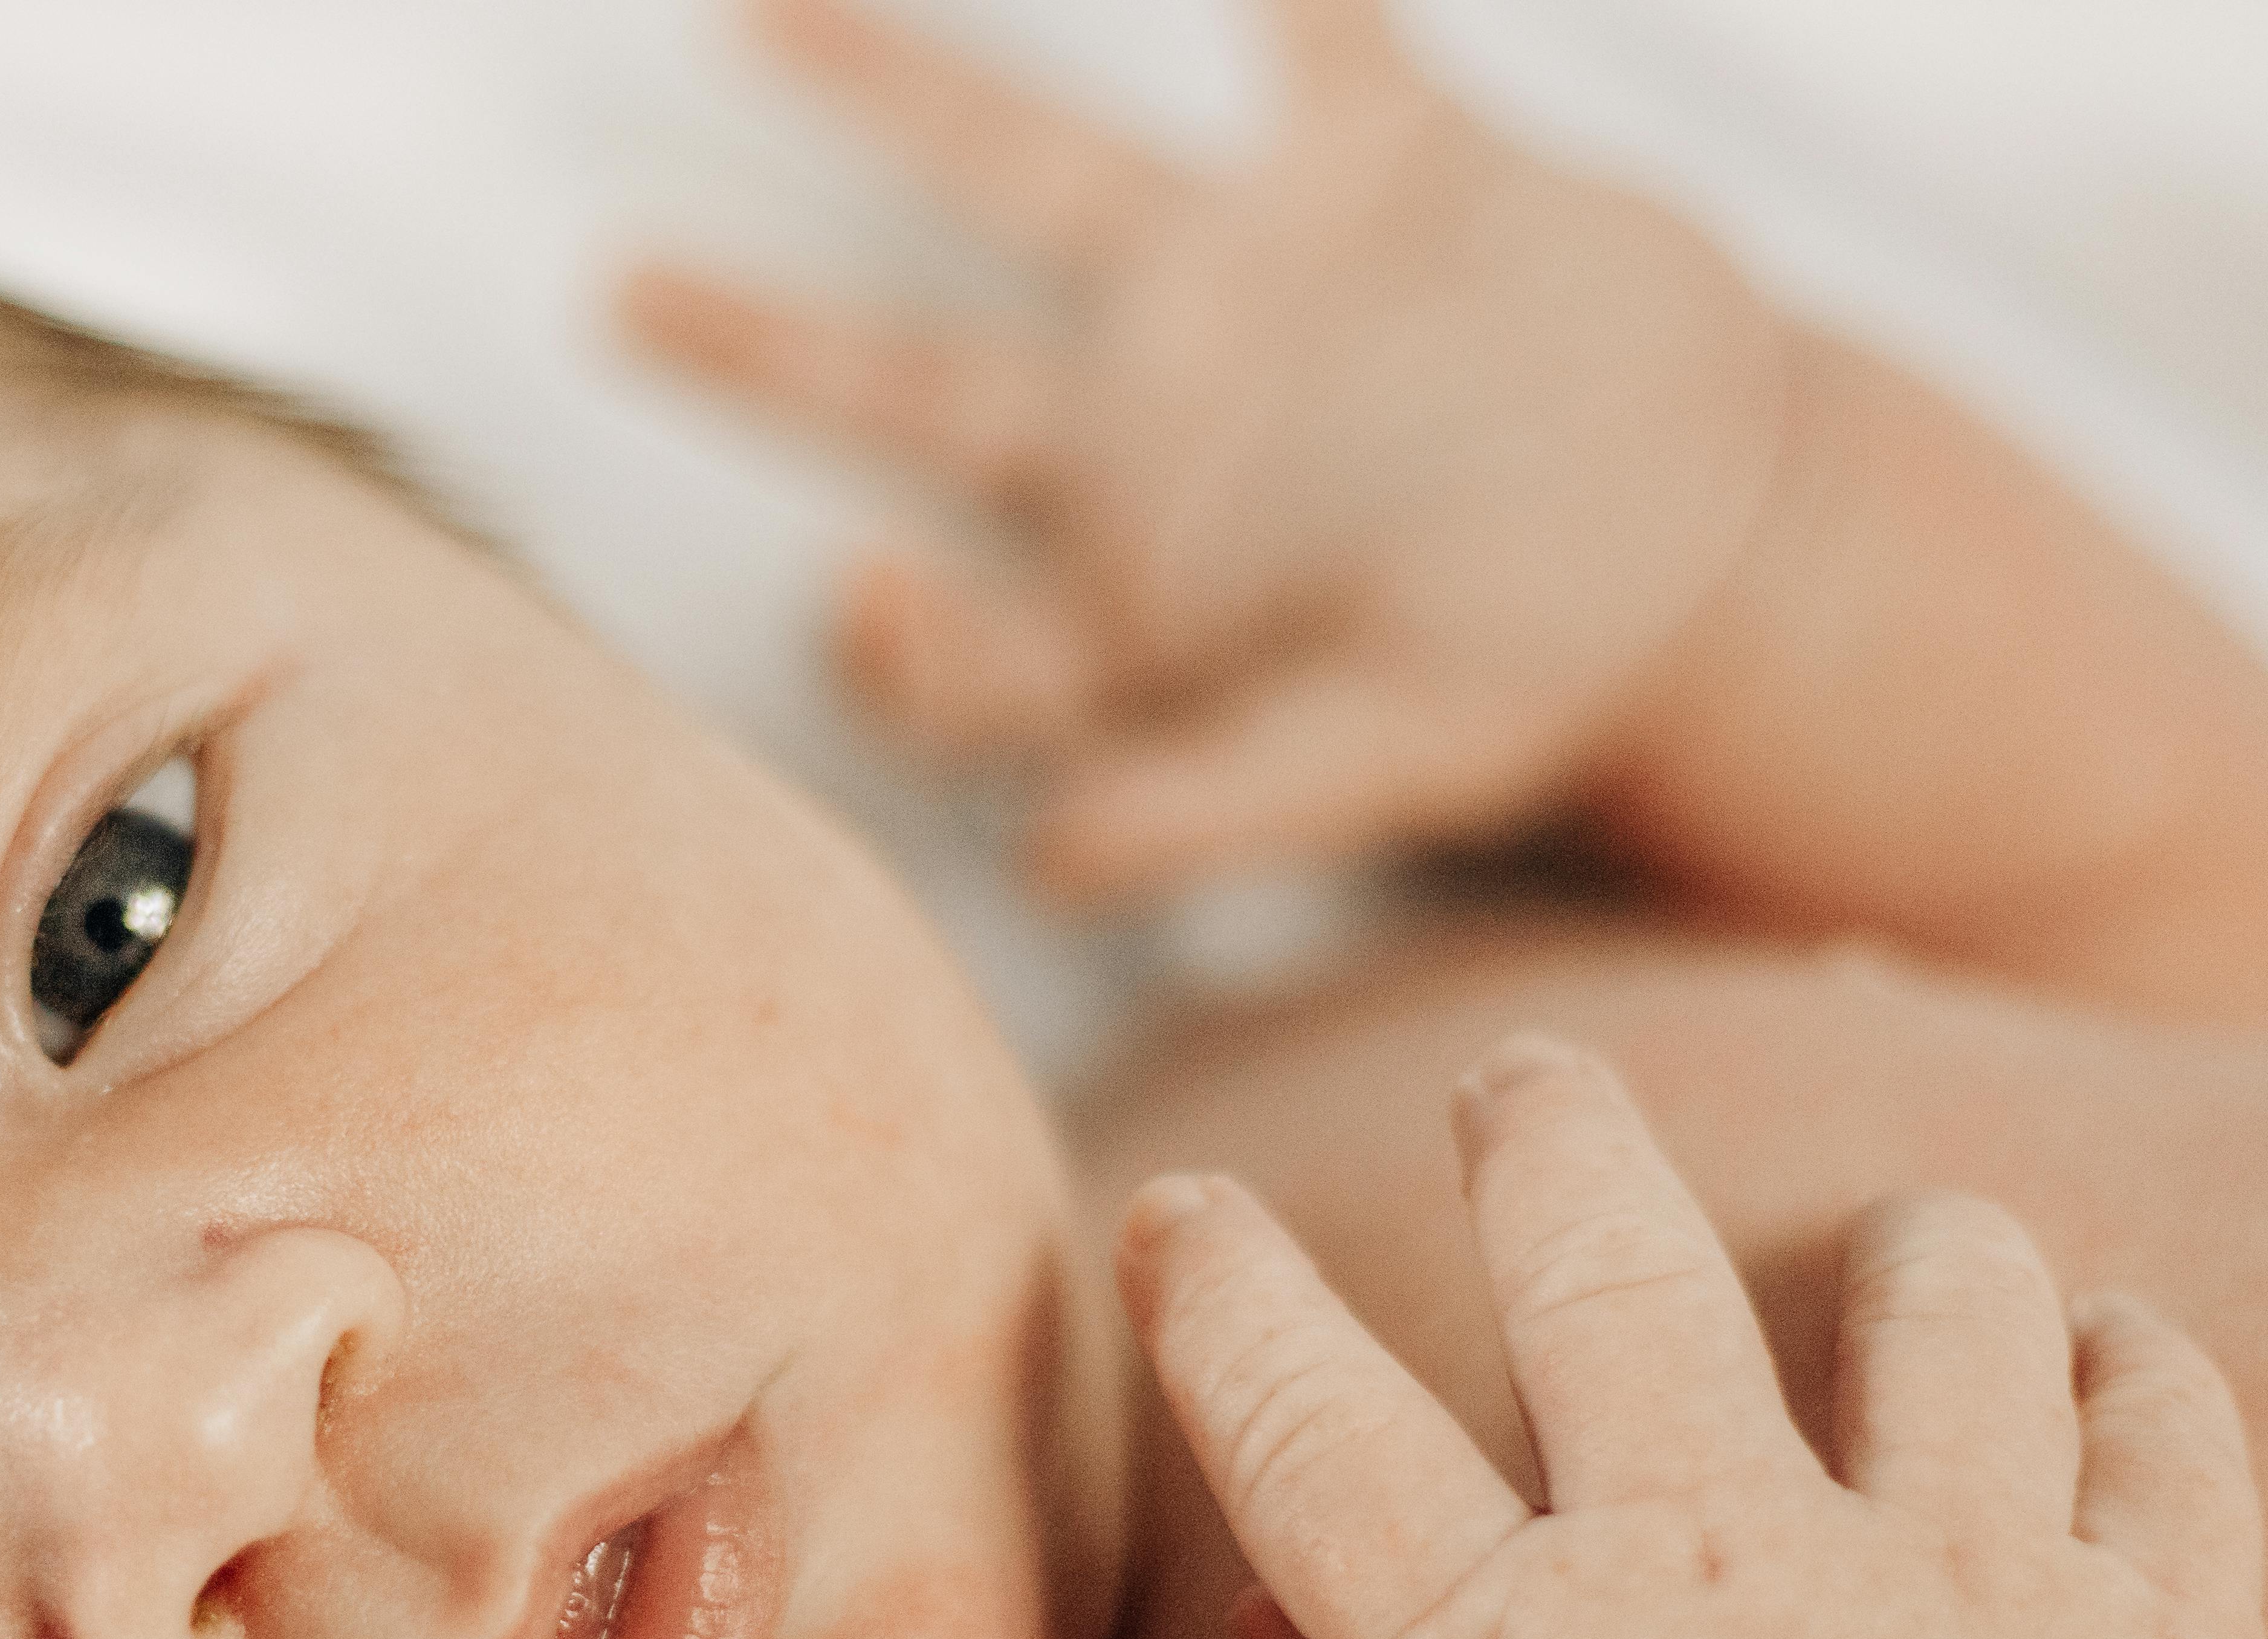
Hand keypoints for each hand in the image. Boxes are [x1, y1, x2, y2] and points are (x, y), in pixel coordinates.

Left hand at [626, 0, 1790, 905]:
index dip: (888, 637)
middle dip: (758, 346)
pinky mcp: (1378, 174)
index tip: (854, 592)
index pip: (951, 629)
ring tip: (744, 8)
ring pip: (1025, 170)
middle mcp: (1142, 435)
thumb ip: (1207, 807)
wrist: (1716, 538)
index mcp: (1128, 599)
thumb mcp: (1377, 761)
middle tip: (611, 290)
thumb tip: (1042, 864)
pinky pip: (1316, 30)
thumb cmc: (1529, 676)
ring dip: (893, 88)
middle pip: (906, 387)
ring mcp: (1242, 293)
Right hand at [1118, 1034, 2267, 1638]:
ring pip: (1947, 1303)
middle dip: (1545, 1143)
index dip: (1223, 1298)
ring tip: (1918, 1241)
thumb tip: (1273, 1624)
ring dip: (1925, 1252)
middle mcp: (1716, 1565)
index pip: (1309, 1420)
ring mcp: (1946, 1586)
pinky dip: (2143, 1379)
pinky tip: (2124, 1354)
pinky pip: (2170, 1441)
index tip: (1176, 1211)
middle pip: (1608, 1268)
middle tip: (1520, 1080)